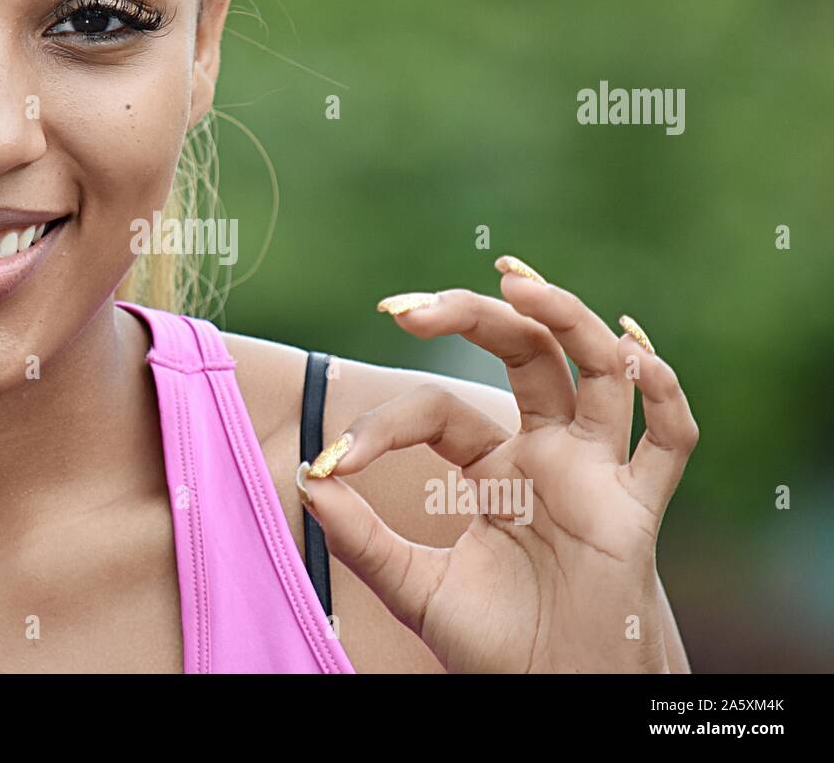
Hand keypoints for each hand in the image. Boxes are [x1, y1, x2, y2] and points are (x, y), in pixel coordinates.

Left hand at [297, 255, 697, 672]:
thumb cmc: (493, 641)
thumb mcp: (413, 586)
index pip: (437, 411)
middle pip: (524, 355)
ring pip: (597, 373)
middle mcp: (545, 454)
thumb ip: (363, 538)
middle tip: (411, 307)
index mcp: (491, 465)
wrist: (554, 694)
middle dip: (474, 317)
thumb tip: (307, 480)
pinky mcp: (634, 510)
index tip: (332, 460)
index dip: (382, 426)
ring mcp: (593, 473)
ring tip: (518, 282)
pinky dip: (664, 395)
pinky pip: (668, 443)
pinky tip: (636, 352)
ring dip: (566, 320)